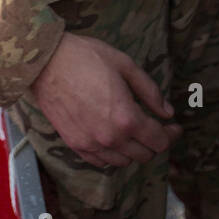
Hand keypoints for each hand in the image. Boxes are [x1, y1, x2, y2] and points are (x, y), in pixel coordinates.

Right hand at [29, 30, 181, 167]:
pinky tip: (112, 138)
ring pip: (123, 161)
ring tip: (132, 131)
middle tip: (155, 127)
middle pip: (144, 155)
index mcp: (126, 118)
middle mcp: (110, 138)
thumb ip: (149, 90)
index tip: (174, 126)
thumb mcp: (124, 64)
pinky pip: (101, 162)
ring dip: (133, 149)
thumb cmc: (85, 57)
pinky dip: (112, 154)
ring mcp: (91, 144)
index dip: (171, 135)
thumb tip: (167, 112)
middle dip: (154, 142)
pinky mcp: (75, 144)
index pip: (159, 141)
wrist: (45, 61)